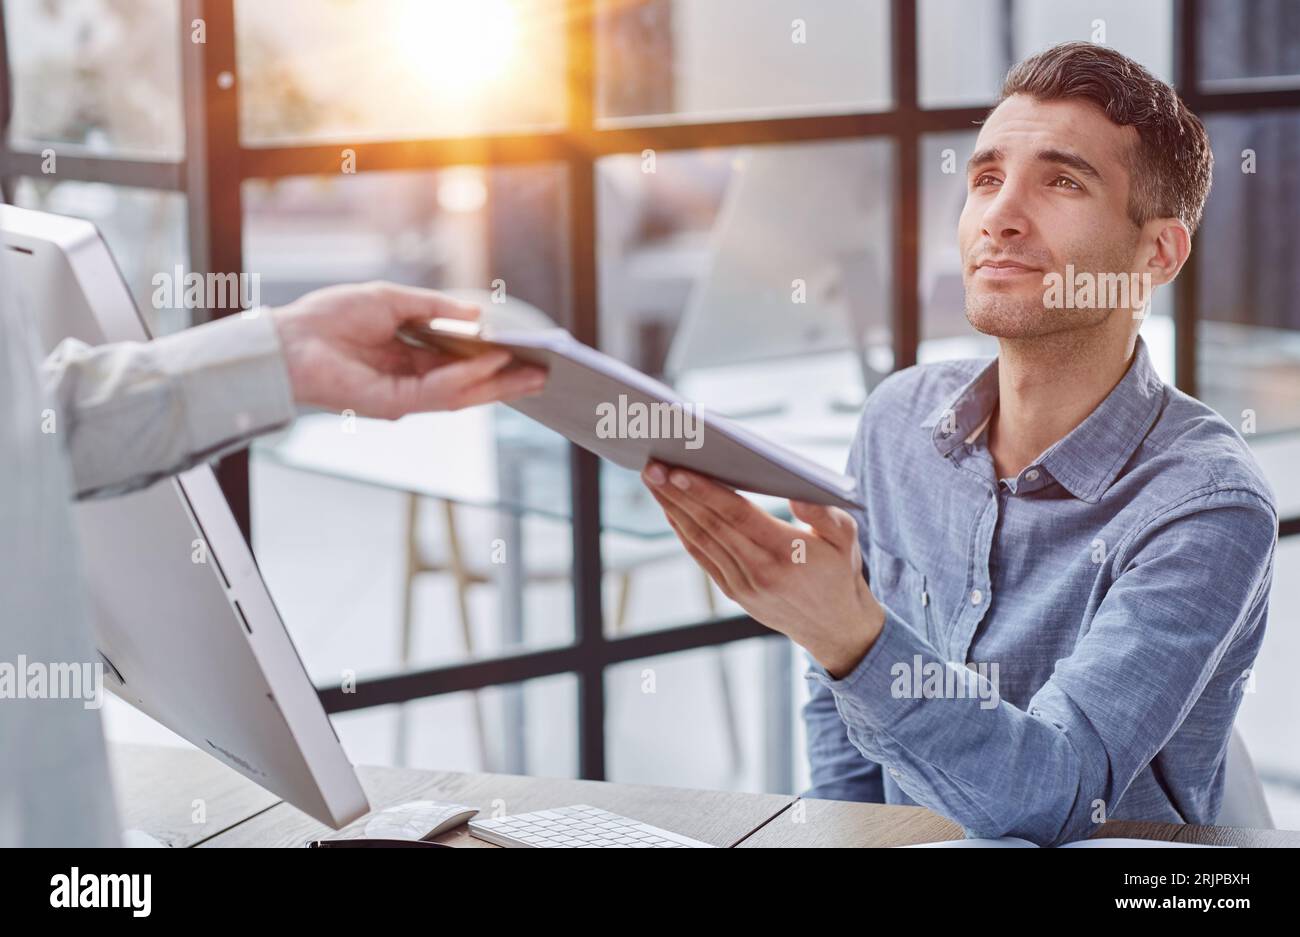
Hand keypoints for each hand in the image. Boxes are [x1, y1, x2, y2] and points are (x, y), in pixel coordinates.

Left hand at [270, 281, 547, 418]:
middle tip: (545, 374)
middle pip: (470, 385)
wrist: (289, 339)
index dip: (495, 360)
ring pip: (463, 395)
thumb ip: (435, 308)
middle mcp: (412, 382)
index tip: (526, 354)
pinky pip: (439, 391)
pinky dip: (467, 376)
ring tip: (531, 373)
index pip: (462, 364)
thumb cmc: (331, 317)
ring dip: (498, 384)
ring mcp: (405, 396)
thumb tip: (477, 316)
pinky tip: (490, 362)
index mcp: (411, 359)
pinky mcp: (393, 404)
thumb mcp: (392, 301)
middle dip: (508, 381)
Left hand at [641, 460, 884, 677]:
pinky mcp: (734, 592)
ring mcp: (742, 585)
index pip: (737, 515)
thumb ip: (823, 514)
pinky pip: (702, 557)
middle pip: (710, 524)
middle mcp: (759, 571)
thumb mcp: (846, 538)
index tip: (678, 471)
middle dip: (677, 493)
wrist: (836, 628)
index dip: (704, 492)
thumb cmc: (840, 572)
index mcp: (785, 552)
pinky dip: (683, 531)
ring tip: (653, 479)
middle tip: (652, 466)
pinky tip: (670, 508)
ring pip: (700, 540)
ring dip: (672, 508)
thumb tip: (796, 492)